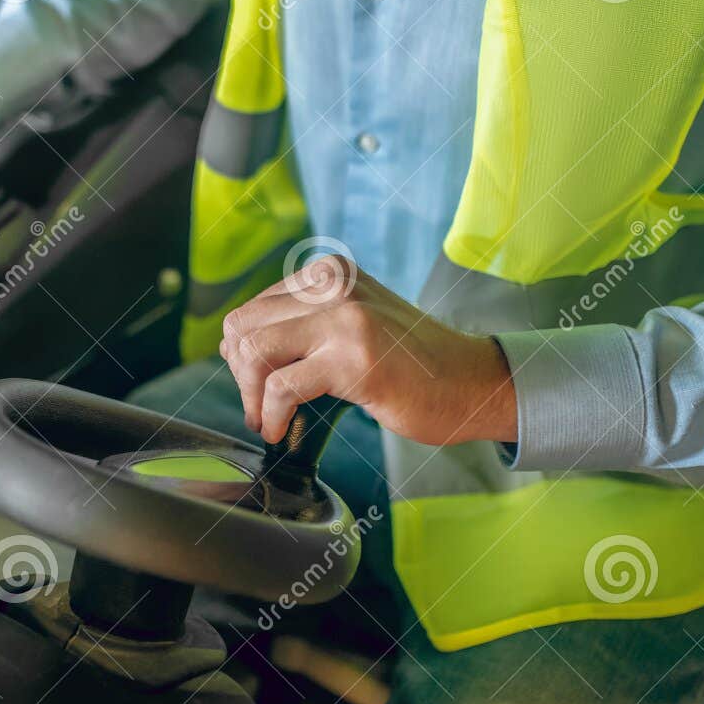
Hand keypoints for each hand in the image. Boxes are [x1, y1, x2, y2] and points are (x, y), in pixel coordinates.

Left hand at [219, 257, 518, 445]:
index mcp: (328, 273)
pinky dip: (271, 415)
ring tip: (267, 421)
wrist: (470, 383)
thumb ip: (301, 324)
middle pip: (243, 328)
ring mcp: (344, 319)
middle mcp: (333, 285)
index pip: (251, 310)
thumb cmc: (409, 364)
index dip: (241, 358)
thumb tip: (233, 345)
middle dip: (241, 377)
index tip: (256, 389)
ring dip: (251, 398)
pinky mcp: (353, 358)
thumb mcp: (350, 324)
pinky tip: (281, 430)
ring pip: (254, 352)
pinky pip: (281, 387)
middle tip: (259, 410)